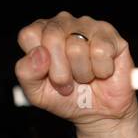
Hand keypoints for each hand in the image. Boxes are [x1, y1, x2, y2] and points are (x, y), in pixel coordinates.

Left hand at [15, 11, 137, 132]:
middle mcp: (63, 23)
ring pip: (77, 47)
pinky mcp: (110, 36)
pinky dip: (101, 71)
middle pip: (52, 37)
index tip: (49, 77)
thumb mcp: (37, 93)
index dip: (40, 63)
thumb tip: (39, 53)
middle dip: (60, 71)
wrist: (100, 114)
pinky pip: (100, 52)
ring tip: (86, 77)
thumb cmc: (68, 99)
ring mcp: (88, 26)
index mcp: (41, 32)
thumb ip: (26, 72)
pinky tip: (102, 72)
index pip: (29, 35)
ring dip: (82, 73)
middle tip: (68, 83)